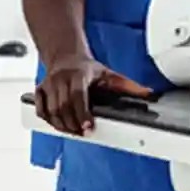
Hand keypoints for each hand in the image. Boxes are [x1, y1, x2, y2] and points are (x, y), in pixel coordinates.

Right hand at [34, 55, 152, 134]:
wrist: (66, 57)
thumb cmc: (89, 69)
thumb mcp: (110, 74)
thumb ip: (129, 86)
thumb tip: (149, 94)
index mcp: (79, 73)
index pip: (78, 95)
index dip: (83, 113)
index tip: (88, 128)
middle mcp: (61, 78)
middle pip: (64, 106)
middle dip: (73, 124)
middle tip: (84, 133)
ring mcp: (48, 84)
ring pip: (51, 111)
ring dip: (62, 125)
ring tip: (74, 132)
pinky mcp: (40, 90)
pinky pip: (41, 110)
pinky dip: (49, 121)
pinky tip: (60, 125)